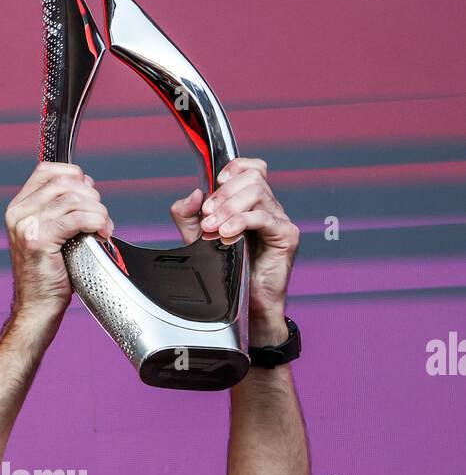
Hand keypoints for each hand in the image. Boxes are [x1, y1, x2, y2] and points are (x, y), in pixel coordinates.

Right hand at [5, 162, 113, 326]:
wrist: (37, 308)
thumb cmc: (48, 275)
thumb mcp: (51, 234)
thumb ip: (61, 208)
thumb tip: (86, 185)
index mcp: (19, 207)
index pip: (48, 171)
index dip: (74, 176)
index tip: (90, 195)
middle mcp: (18, 213)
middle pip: (64, 182)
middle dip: (91, 196)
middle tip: (101, 217)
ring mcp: (26, 226)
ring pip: (73, 199)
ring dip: (98, 211)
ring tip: (104, 228)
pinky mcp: (39, 240)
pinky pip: (76, 218)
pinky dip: (96, 221)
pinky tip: (102, 233)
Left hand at [169, 157, 299, 327]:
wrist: (243, 306)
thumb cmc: (226, 273)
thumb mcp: (197, 240)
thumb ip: (188, 216)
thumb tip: (194, 193)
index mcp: (251, 204)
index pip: (252, 168)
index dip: (233, 169)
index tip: (214, 185)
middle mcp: (268, 208)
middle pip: (252, 178)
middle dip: (224, 194)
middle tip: (207, 216)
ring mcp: (279, 220)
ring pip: (257, 193)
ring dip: (229, 207)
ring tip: (213, 228)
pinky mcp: (286, 235)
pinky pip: (264, 217)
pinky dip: (241, 221)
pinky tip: (227, 234)